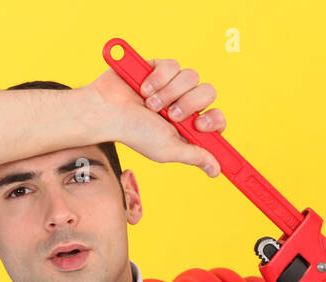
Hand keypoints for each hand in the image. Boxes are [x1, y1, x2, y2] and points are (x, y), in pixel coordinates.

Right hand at [82, 58, 224, 175]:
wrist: (107, 110)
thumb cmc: (134, 133)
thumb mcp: (168, 150)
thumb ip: (195, 156)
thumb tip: (216, 171)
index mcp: (190, 125)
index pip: (217, 118)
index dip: (214, 120)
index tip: (198, 125)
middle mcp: (185, 104)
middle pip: (209, 92)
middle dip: (189, 104)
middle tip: (170, 115)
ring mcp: (173, 84)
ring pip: (192, 77)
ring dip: (169, 93)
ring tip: (150, 104)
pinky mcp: (160, 68)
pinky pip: (173, 66)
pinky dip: (158, 79)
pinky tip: (143, 89)